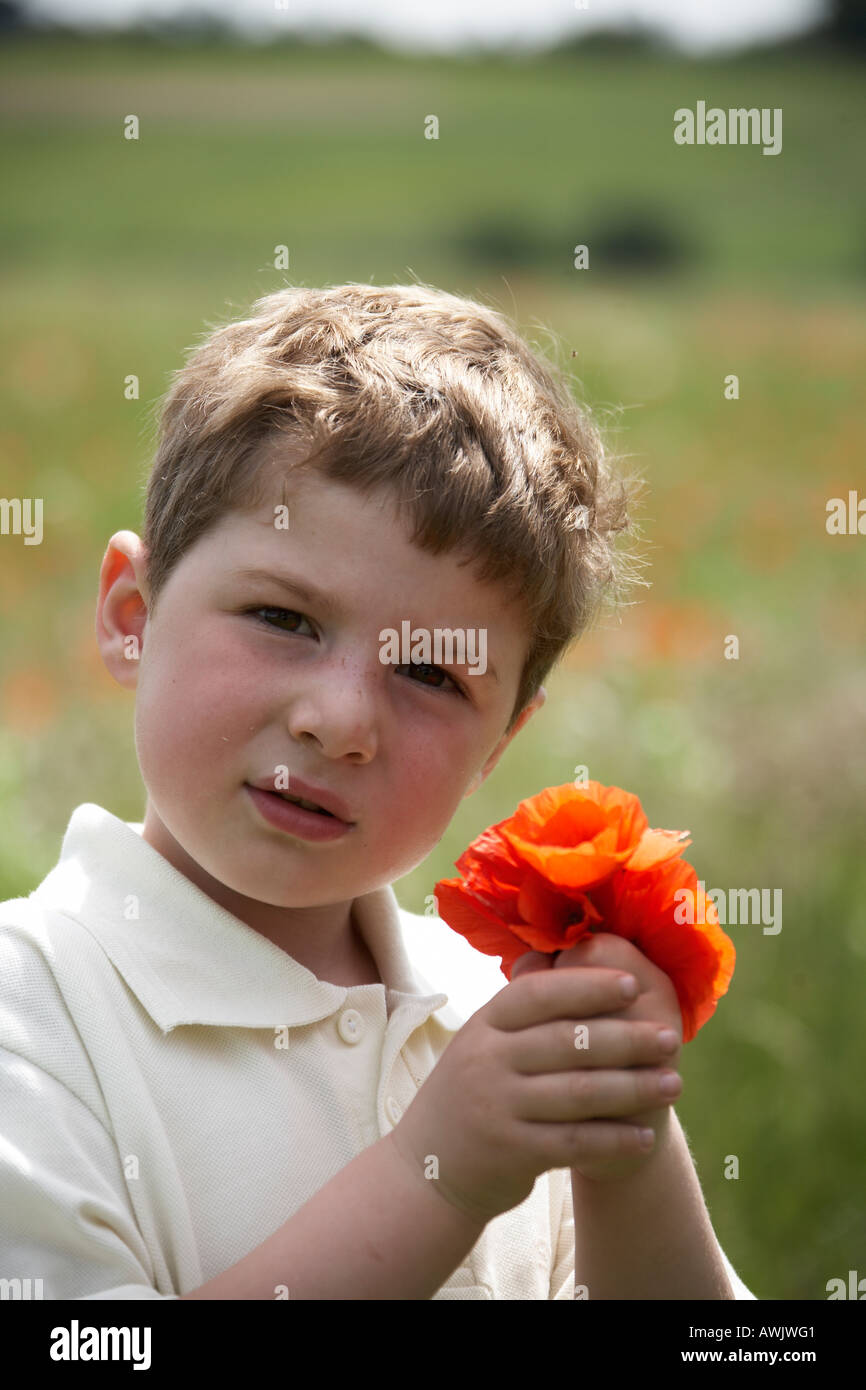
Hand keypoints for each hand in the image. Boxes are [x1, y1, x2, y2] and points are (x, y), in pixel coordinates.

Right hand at [387, 940, 683, 1225]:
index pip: (539, 993)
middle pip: (568, 1041)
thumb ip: (526, 1010)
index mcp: (485, 1024)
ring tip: (673, 1083)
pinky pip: (574, 1143)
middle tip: (670, 1038)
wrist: (430, 1168)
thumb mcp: (483, 1041)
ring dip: (633, 1088)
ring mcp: (496, 1107)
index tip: (633, 985)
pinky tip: (645, 1137)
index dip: (587, 986)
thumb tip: (578, 952)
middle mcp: (487, 1060)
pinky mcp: (511, 1152)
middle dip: (627, 1038)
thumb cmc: (474, 1092)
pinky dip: (614, 1139)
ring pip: (578, 1092)